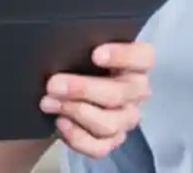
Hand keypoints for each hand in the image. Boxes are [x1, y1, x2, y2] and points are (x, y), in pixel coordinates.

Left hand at [39, 42, 154, 158]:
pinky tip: (61, 122)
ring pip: (109, 123)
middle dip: (82, 89)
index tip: (95, 54)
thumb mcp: (83, 50)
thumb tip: (63, 48)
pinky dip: (77, 137)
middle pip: (119, 94)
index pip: (143, 57)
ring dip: (74, 112)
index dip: (122, 56)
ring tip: (49, 102)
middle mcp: (136, 92)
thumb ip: (82, 47)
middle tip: (53, 84)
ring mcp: (126, 118)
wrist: (67, 90)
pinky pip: (99, 147)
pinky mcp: (113, 140)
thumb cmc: (80, 64)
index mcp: (136, 64)